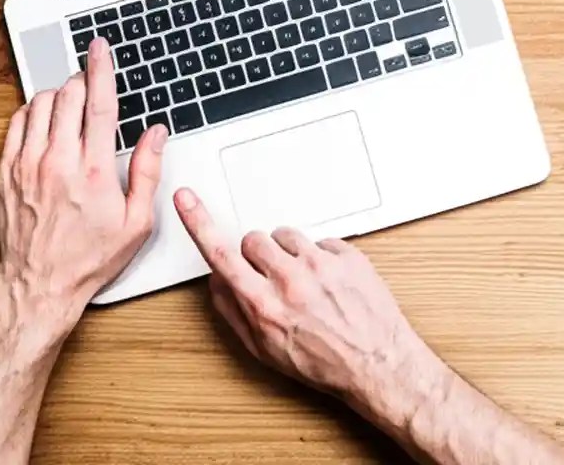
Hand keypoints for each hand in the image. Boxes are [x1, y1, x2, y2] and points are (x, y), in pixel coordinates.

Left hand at [0, 38, 165, 328]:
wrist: (40, 285)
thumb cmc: (90, 258)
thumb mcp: (138, 222)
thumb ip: (148, 171)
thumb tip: (156, 134)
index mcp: (94, 171)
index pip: (98, 104)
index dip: (102, 69)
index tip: (101, 49)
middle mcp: (57, 162)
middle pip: (68, 96)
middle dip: (82, 80)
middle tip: (92, 81)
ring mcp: (27, 165)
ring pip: (40, 105)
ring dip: (59, 94)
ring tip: (71, 103)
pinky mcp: (6, 172)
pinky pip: (17, 124)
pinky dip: (32, 112)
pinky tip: (45, 119)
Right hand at [174, 189, 444, 422]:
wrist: (377, 364)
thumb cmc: (323, 364)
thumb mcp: (265, 351)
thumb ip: (234, 312)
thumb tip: (218, 282)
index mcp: (264, 305)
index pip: (222, 255)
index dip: (199, 224)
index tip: (186, 200)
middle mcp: (290, 280)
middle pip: (254, 240)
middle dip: (257, 255)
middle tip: (272, 278)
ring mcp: (321, 265)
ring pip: (286, 236)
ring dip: (288, 254)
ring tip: (305, 283)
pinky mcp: (348, 256)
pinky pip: (320, 242)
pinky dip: (320, 258)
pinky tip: (329, 284)